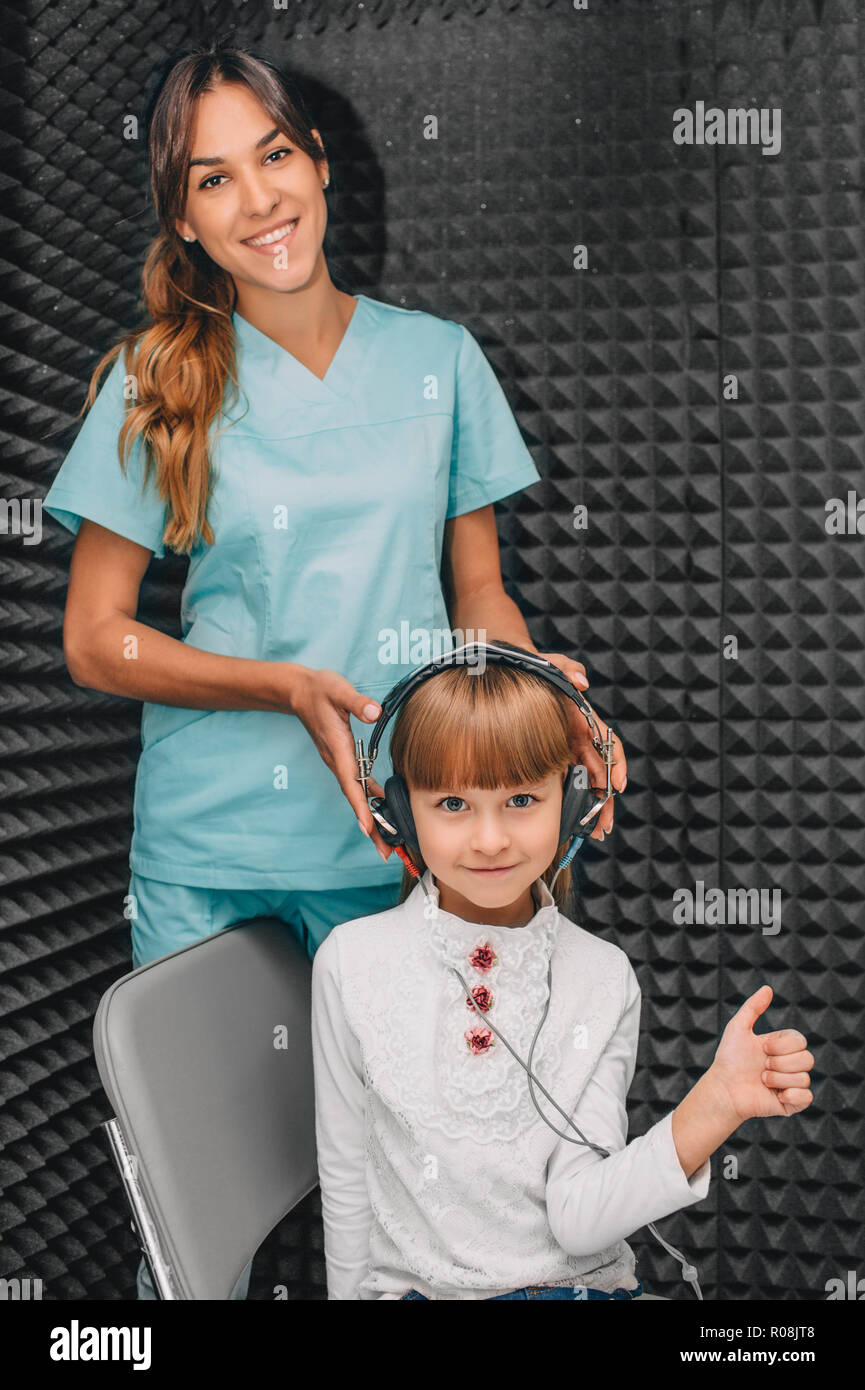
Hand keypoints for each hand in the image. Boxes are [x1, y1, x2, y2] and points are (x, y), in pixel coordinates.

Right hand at [290, 667, 392, 861]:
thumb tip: (374, 713)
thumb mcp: (338, 690)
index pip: (351, 783)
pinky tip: (384, 804)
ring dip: (371, 818)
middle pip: (355, 799)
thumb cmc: (320, 690)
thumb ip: (356, 702)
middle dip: (370, 827)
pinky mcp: (342, 759)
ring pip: (356, 795)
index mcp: (338, 748)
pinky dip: (369, 798)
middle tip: (385, 852)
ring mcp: (339, 762)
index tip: (369, 830)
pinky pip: (357, 784)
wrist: (299, 691)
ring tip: (387, 841)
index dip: (360, 807)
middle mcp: (337, 761)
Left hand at [535, 651, 626, 839]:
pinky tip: (575, 825)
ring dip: (596, 809)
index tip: (617, 784)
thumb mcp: (549, 665)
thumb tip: (583, 680)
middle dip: (606, 801)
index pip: (608, 746)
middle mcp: (581, 740)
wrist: (510, 677)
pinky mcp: (556, 761)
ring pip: (590, 785)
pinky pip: (571, 786)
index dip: (615, 766)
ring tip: (595, 832)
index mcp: (584, 722)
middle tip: (603, 826)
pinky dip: (577, 805)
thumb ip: (566, 667)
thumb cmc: (534, 671)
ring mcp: (569, 752)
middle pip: (603, 774)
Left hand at [707, 985, 814, 1122]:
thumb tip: (768, 988)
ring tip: (763, 1080)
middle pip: (807, 1058)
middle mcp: (790, 1064)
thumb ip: (752, 1007)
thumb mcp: (738, 1028)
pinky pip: (807, 1097)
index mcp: (783, 1046)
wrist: (723, 1088)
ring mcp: (792, 1084)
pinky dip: (792, 1095)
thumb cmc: (729, 1058)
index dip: (782, 1045)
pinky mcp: (792, 1103)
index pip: (800, 1040)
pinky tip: (776, 1095)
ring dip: (779, 1079)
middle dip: (781, 1062)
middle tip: (762, 1066)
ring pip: (804, 1077)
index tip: (762, 1048)